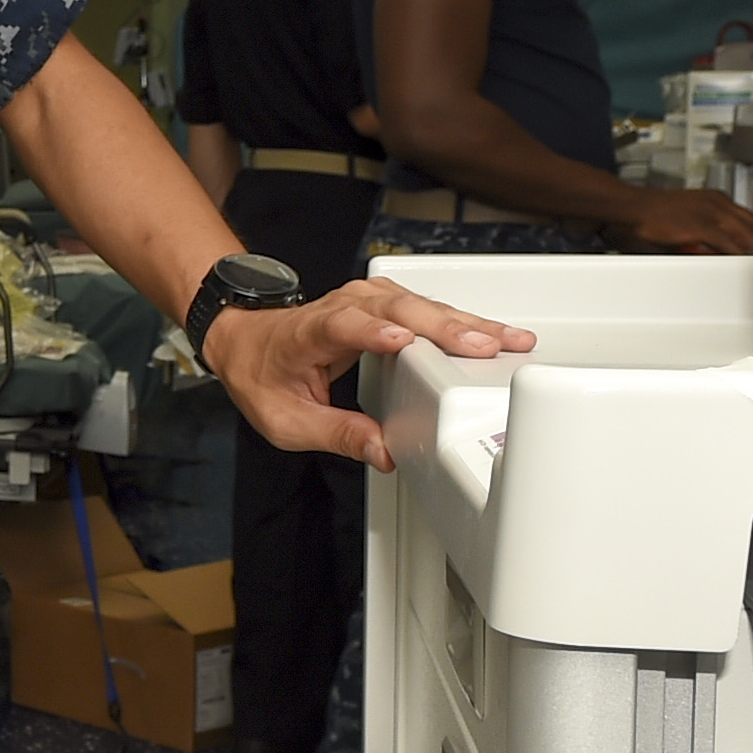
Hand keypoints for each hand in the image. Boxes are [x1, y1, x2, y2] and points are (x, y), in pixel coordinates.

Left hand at [203, 279, 539, 468]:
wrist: (244, 340)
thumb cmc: (261, 375)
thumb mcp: (286, 421)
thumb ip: (337, 434)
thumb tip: (383, 452)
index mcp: (309, 332)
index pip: (345, 324)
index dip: (375, 330)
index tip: (404, 340)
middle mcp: (340, 307)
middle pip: (397, 308)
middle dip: (444, 327)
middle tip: (486, 347)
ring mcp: (363, 300)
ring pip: (419, 303)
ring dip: (464, 322)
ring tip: (507, 340)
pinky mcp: (382, 303)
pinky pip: (423, 306)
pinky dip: (458, 319)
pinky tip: (490, 333)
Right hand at [610, 186, 752, 256]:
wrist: (628, 207)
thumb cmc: (648, 215)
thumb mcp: (683, 219)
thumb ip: (704, 232)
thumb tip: (716, 250)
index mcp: (713, 199)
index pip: (749, 216)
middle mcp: (715, 202)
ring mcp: (709, 212)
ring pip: (746, 232)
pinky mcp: (700, 225)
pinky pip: (729, 242)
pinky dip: (739, 253)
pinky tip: (743, 262)